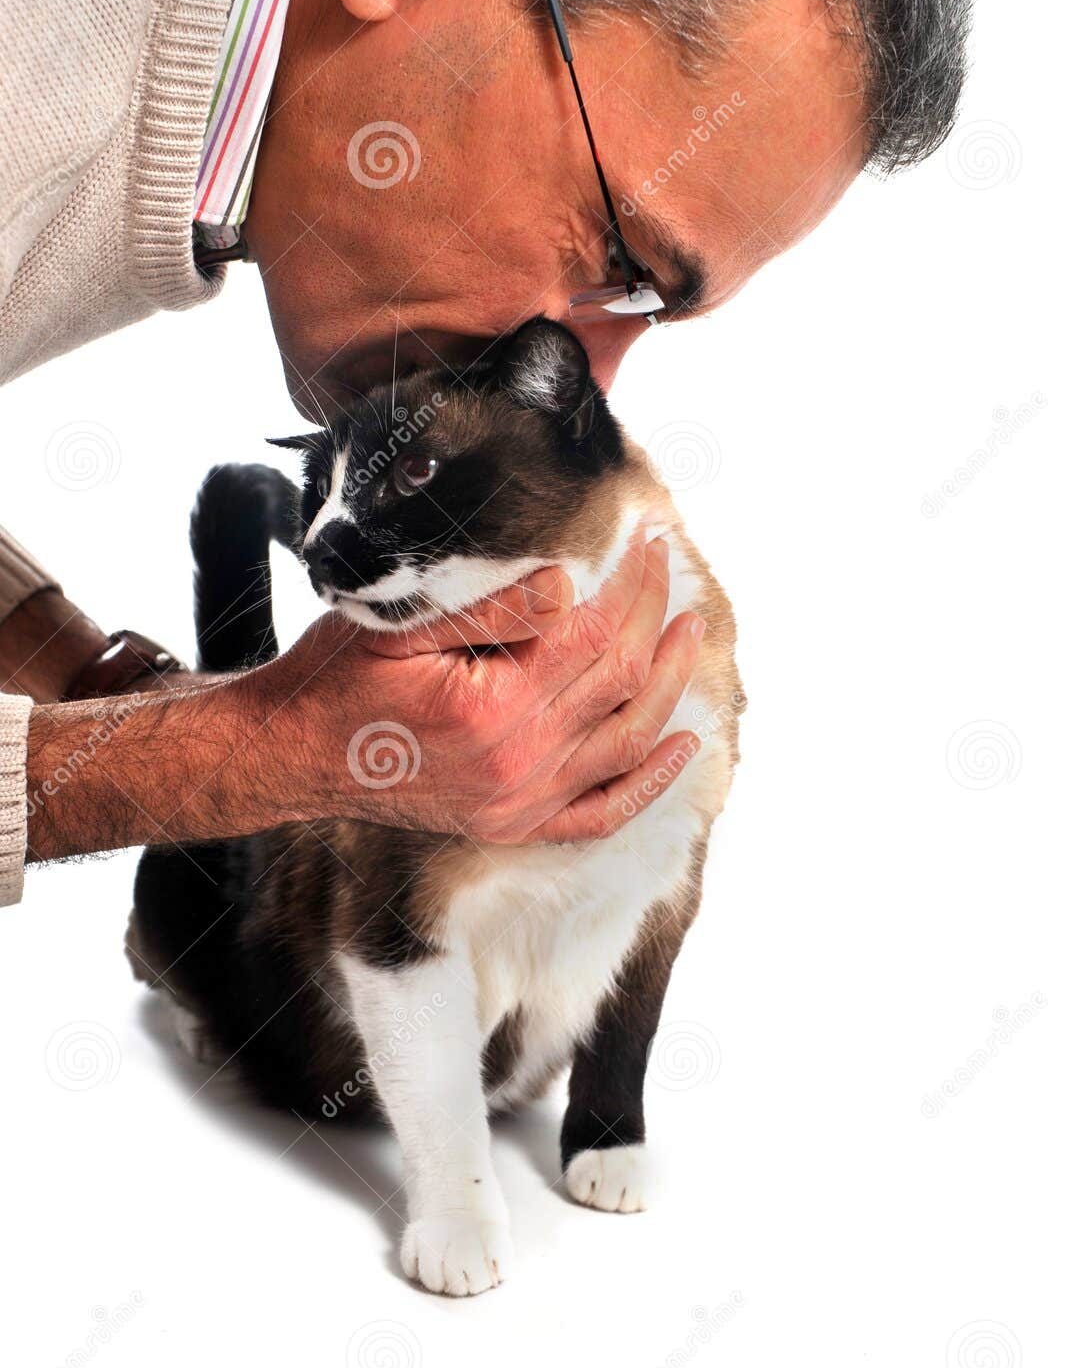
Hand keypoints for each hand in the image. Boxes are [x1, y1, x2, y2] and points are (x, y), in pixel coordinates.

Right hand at [251, 533, 704, 842]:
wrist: (292, 754)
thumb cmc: (336, 677)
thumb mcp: (399, 624)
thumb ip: (490, 609)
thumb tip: (571, 586)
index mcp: (492, 709)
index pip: (594, 635)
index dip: (631, 586)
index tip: (647, 542)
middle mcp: (516, 765)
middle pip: (620, 684)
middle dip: (654, 620)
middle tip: (668, 571)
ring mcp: (519, 804)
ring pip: (627, 744)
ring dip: (668, 687)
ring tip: (687, 636)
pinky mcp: (513, 824)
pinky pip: (601, 813)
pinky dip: (647, 783)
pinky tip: (679, 747)